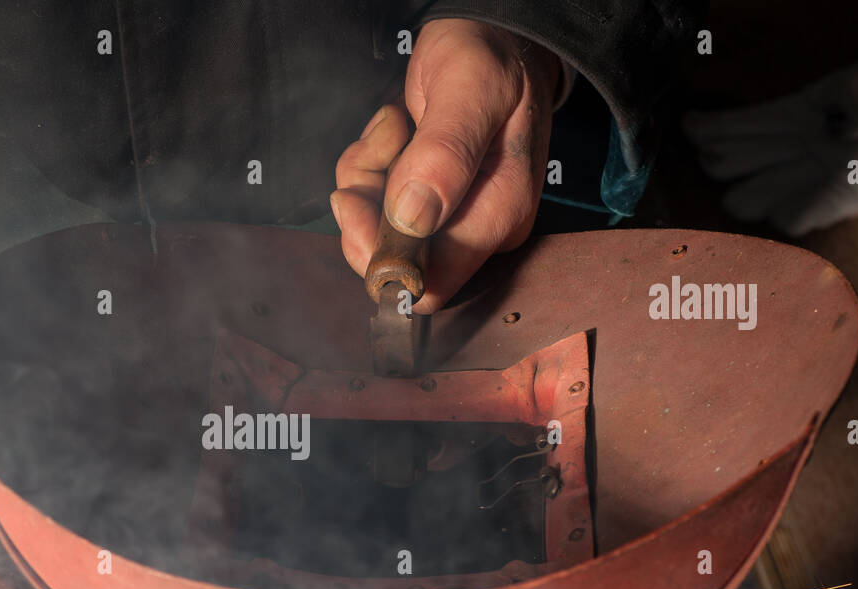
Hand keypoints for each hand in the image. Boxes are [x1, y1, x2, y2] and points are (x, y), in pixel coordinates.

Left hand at [332, 18, 559, 312]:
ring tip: (391, 127)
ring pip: (376, 229)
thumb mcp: (471, 88)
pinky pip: (375, 203)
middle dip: (365, 208)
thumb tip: (413, 220)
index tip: (359, 203)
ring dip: (364, 177)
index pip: (430, 285)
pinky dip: (368, 166)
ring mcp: (449, 215)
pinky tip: (391, 130)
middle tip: (376, 149)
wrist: (495, 35)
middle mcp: (474, 227)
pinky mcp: (427, 199)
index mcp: (497, 216)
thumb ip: (444, 154)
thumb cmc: (491, 55)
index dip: (382, 260)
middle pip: (393, 262)